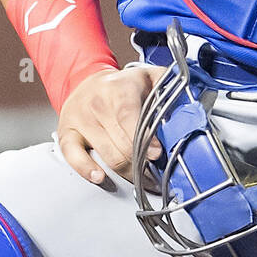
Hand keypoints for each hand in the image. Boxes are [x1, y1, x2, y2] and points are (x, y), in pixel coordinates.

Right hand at [56, 63, 166, 183]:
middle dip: (143, 163)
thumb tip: (189, 104)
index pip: (130, 119)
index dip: (144, 140)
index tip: (157, 154)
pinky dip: (87, 170)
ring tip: (144, 179)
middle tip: (158, 174)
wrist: (86, 81)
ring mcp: (80, 120)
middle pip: (122, 144)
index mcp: (119, 89)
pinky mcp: (67, 134)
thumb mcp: (149, 76)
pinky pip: (74, 157)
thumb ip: (169, 85)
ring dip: (128, 173)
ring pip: (107, 155)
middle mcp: (97, 104)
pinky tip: (100, 177)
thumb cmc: (122, 85)